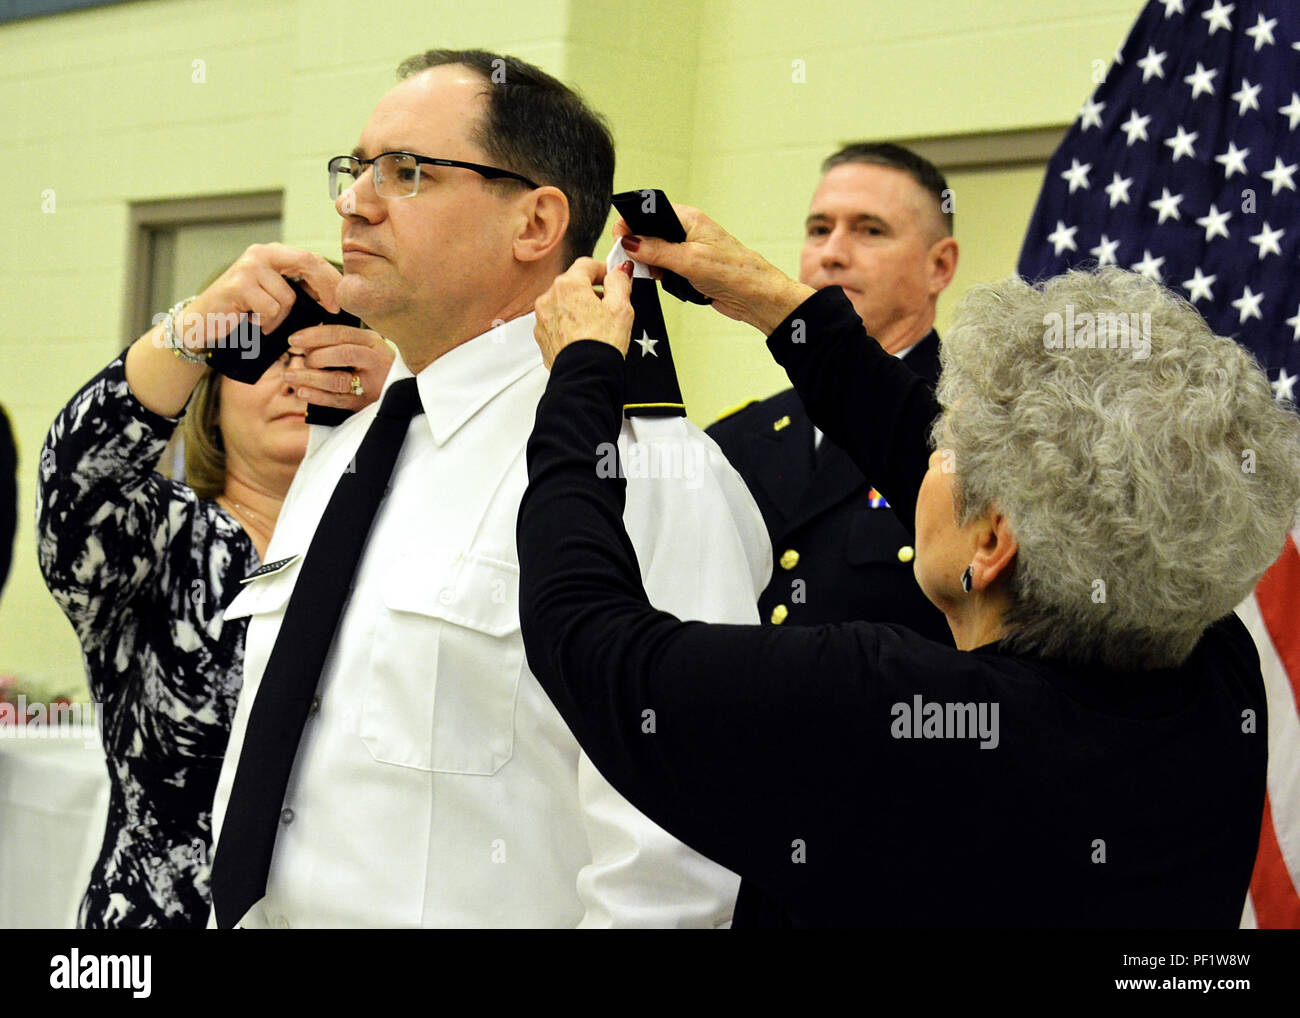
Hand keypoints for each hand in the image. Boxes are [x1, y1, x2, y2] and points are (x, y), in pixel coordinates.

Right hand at [184, 243, 342, 344]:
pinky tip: (251, 321)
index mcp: (272, 253)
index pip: (311, 258)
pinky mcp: (239, 285)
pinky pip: (271, 309)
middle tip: (333, 309)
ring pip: (288, 298)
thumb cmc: (242, 311)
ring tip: (261, 319)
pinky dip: (266, 323)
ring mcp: (248, 268)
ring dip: (280, 318)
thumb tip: (334, 296)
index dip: (331, 278)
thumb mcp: (272, 294)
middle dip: (326, 288)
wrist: (203, 322)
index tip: (342, 300)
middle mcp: (260, 254)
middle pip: (307, 263)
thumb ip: (297, 288)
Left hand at [282, 325, 393, 409]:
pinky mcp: (364, 404)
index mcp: (373, 342)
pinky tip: (303, 392)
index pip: (342, 334)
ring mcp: (372, 384)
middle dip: (316, 356)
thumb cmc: (377, 364)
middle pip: (343, 354)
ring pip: (338, 380)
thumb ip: (342, 341)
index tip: (294, 339)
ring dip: (311, 378)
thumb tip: (306, 343)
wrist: (403, 390)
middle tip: (301, 359)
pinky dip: (318, 397)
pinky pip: (338, 401)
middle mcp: (375, 361)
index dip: (315, 335)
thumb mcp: (367, 345)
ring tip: (291, 376)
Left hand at [533, 258, 634, 369]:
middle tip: (608, 305)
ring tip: (597, 325)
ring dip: (578, 308)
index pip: (586, 264)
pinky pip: (557, 322)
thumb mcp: (621, 308)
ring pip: (563, 303)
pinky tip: (583, 336)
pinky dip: (568, 324)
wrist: (585, 376)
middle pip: (573, 284)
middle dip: (590, 291)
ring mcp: (543, 318)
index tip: (612, 279)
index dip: (603, 270)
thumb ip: (620, 282)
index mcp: (568, 285)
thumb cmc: (601, 345)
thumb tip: (620, 271)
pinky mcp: (542, 336)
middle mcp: (549, 298)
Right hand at [612, 205, 813, 333]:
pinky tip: (662, 281)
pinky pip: (665, 267)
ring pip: (655, 252)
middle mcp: (687, 230)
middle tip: (632, 261)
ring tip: (651, 274)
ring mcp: (688, 249)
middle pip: (649, 232)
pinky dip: (659, 275)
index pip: (650, 211)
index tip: (621, 240)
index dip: (631, 223)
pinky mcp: (689, 268)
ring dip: (649, 263)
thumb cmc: (733, 272)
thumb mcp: (689, 260)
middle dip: (637, 246)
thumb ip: (657, 251)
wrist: (756, 296)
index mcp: (688, 218)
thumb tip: (630, 242)